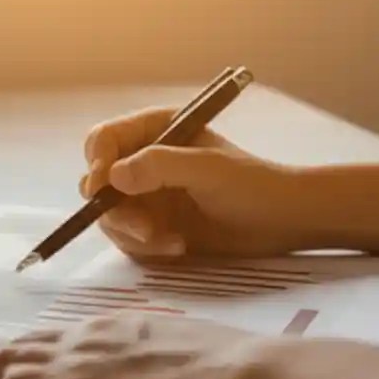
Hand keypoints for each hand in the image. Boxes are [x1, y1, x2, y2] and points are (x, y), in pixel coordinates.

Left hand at [0, 312, 276, 378]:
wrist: (238, 378)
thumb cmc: (235, 372)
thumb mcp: (198, 355)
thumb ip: (175, 362)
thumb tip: (184, 377)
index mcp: (123, 326)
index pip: (62, 335)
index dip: (32, 345)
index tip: (14, 351)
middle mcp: (89, 335)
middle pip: (22, 342)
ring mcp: (73, 359)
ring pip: (4, 360)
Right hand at [82, 106, 309, 258]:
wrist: (282, 222)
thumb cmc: (254, 186)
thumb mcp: (209, 170)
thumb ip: (161, 165)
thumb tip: (113, 176)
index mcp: (155, 130)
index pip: (103, 140)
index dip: (97, 164)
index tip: (103, 190)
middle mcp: (143, 160)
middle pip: (97, 182)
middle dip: (115, 210)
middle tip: (144, 228)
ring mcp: (146, 195)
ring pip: (109, 215)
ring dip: (133, 234)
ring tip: (171, 241)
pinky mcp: (152, 225)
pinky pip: (127, 238)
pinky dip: (146, 248)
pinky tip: (178, 246)